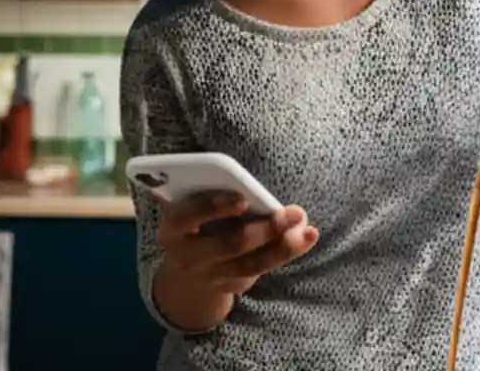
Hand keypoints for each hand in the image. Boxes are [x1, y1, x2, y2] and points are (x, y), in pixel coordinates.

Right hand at [156, 192, 318, 295]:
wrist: (187, 268)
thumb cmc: (197, 221)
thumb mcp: (194, 208)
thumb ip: (217, 196)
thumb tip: (260, 193)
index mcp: (172, 227)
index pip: (188, 216)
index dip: (214, 207)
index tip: (243, 199)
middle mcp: (186, 256)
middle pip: (229, 244)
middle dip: (265, 228)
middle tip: (294, 213)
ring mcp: (208, 276)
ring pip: (250, 263)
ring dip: (283, 245)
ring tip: (307, 229)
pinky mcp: (227, 286)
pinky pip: (259, 270)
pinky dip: (285, 253)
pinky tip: (305, 239)